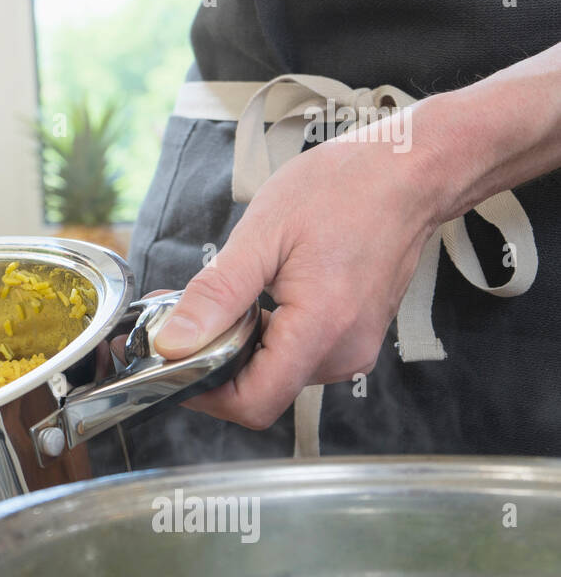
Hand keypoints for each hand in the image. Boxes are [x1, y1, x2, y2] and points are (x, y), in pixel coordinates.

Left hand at [149, 102, 449, 429]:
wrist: (407, 173)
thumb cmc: (342, 190)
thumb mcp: (263, 233)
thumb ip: (216, 295)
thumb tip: (174, 343)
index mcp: (322, 329)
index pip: (253, 402)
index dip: (202, 391)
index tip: (168, 360)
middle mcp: (343, 352)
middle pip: (260, 392)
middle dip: (211, 362)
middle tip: (180, 315)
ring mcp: (352, 349)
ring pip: (275, 375)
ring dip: (237, 349)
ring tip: (218, 300)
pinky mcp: (352, 339)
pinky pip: (295, 357)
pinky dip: (263, 339)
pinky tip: (251, 300)